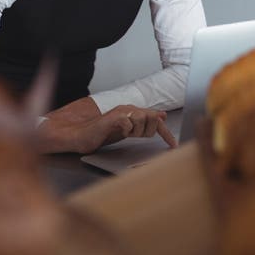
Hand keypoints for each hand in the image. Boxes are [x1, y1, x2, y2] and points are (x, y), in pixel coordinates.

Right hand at [36, 96, 177, 154]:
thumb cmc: (102, 134)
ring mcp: (120, 112)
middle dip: (146, 131)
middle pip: (152, 119)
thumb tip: (161, 117)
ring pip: (141, 118)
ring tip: (125, 134)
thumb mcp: (127, 130)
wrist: (81, 136)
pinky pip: (127, 122)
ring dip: (136, 131)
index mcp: (134, 112)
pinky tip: (119, 131)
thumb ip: (143, 123)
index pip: (156, 120)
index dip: (166, 133)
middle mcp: (129, 109)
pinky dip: (126, 129)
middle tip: (133, 136)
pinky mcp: (112, 117)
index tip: (174, 145)